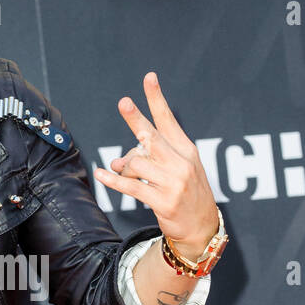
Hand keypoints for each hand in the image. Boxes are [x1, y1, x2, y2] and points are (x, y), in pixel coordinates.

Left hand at [93, 72, 218, 259]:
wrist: (201, 227)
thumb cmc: (185, 192)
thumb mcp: (175, 170)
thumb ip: (148, 158)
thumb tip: (117, 160)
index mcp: (186, 150)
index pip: (168, 119)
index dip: (157, 99)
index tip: (149, 77)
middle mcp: (181, 163)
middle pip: (151, 136)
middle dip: (136, 119)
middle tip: (124, 102)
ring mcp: (174, 183)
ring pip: (137, 164)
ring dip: (124, 166)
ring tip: (121, 170)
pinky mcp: (163, 202)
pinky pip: (131, 187)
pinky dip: (114, 181)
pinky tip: (102, 174)